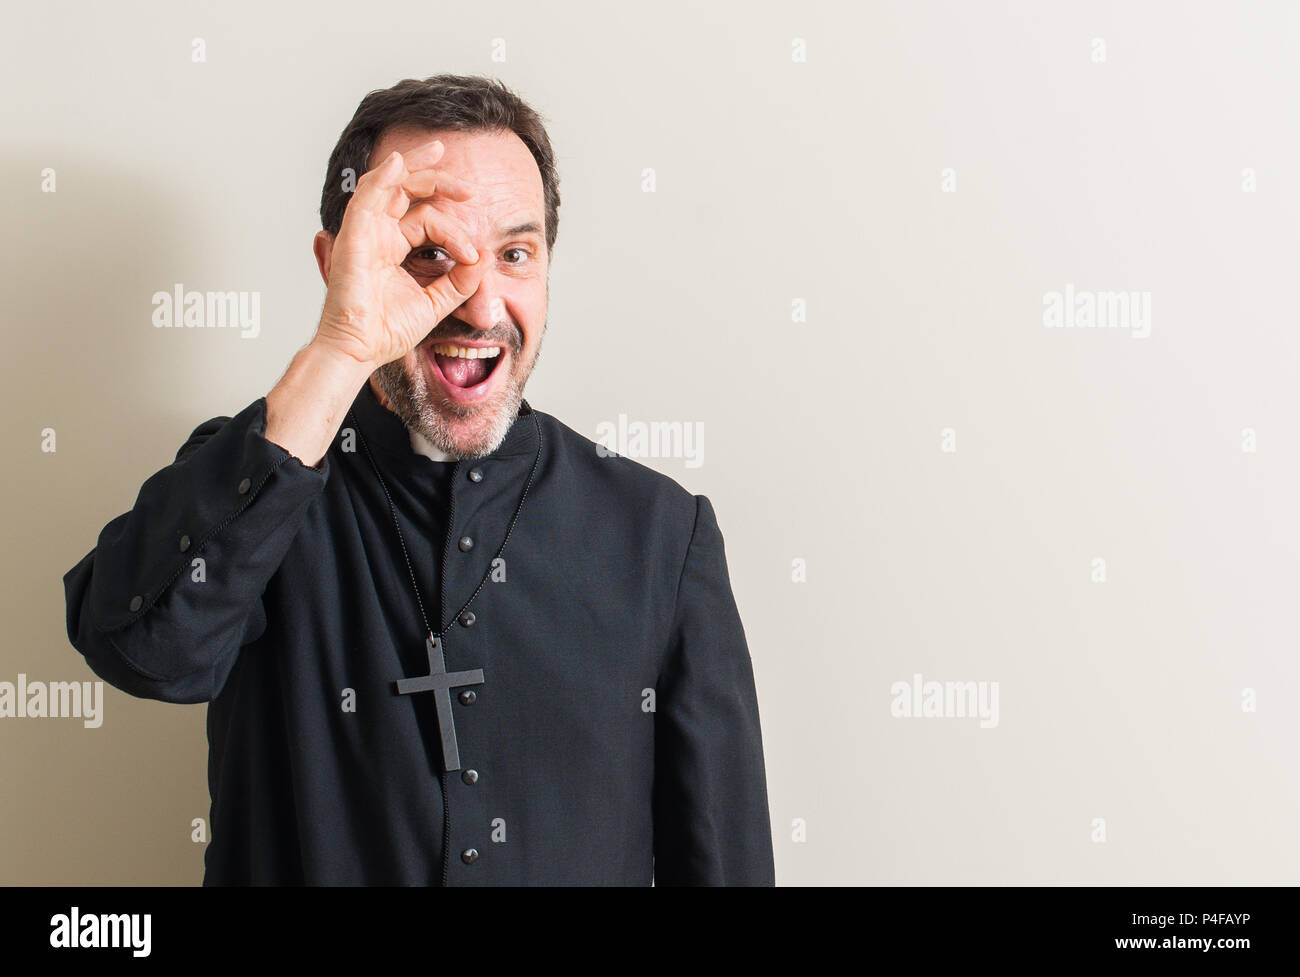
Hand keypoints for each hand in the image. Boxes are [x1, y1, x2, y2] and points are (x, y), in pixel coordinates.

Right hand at [315, 140, 485, 368]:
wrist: (361, 350)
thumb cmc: (388, 330)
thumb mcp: (436, 302)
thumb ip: (460, 281)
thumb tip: (484, 258)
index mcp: (393, 246)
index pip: (428, 219)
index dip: (455, 232)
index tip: (473, 255)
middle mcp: (378, 234)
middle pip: (406, 190)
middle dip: (437, 178)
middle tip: (468, 187)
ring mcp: (364, 232)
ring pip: (387, 184)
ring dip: (413, 165)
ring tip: (438, 151)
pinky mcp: (353, 237)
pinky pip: (366, 197)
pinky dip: (382, 177)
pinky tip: (399, 162)